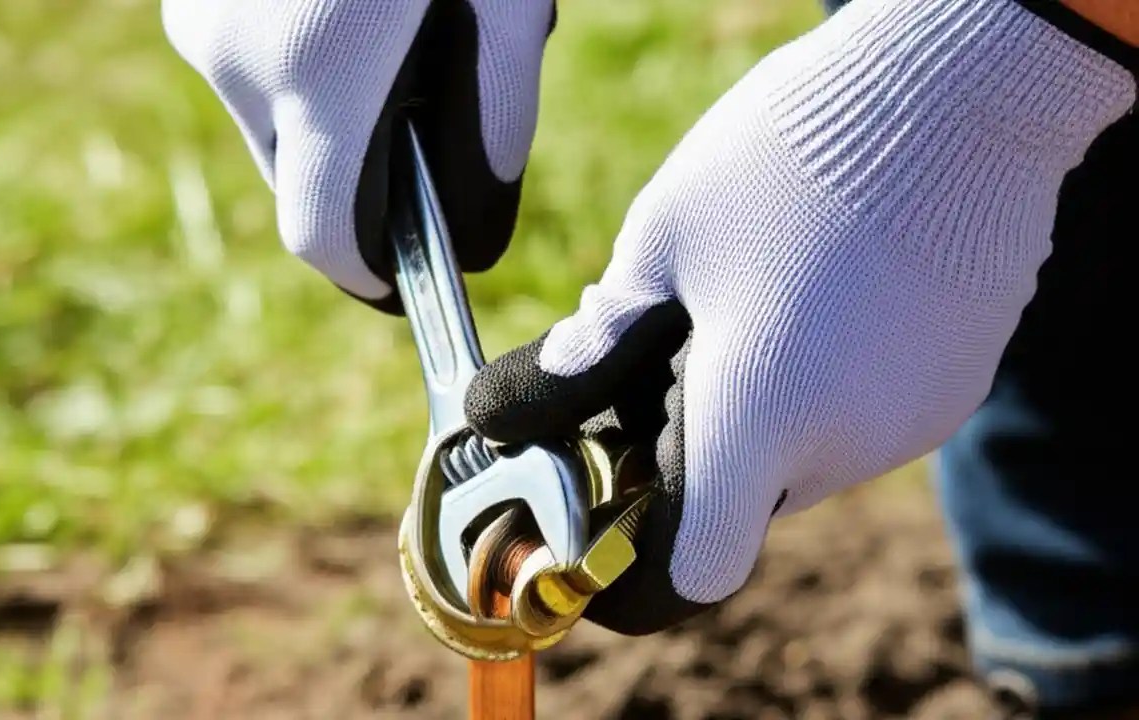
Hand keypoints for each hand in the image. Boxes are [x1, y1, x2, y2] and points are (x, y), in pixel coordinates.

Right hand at [163, 0, 554, 311]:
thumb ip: (500, 112)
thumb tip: (483, 209)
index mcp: (320, 71)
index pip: (324, 237)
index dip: (369, 276)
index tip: (405, 282)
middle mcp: (239, 58)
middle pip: (298, 185)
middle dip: (356, 192)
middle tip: (420, 151)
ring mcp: (201, 22)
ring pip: (266, 128)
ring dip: (323, 127)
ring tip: (384, 60)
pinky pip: (244, 70)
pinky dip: (293, 76)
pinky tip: (343, 22)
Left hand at [464, 0, 1134, 633]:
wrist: (958, 89)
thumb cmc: (790, 156)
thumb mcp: (660, 241)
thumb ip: (592, 344)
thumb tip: (515, 409)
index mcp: (757, 418)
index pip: (691, 572)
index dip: (633, 574)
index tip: (599, 523)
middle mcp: (843, 446)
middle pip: (734, 500)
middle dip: (686, 449)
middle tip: (664, 359)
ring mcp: (908, 423)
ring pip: (797, 458)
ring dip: (756, 410)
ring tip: (747, 305)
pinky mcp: (950, 390)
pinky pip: (858, 421)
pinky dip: (818, 387)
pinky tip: (813, 298)